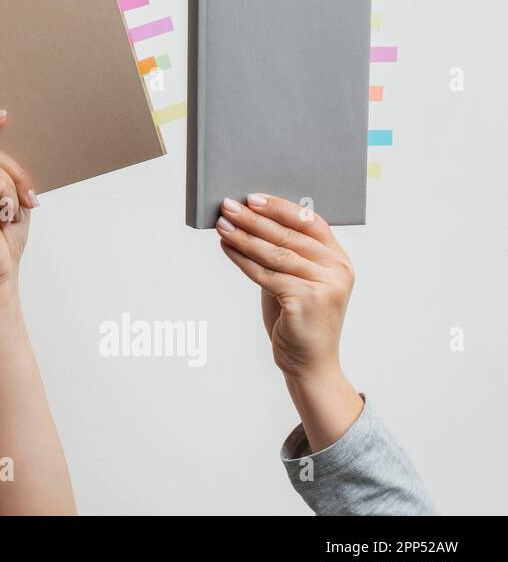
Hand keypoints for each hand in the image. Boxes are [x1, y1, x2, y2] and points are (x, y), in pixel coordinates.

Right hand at [0, 111, 39, 289]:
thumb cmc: (1, 242)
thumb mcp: (8, 197)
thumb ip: (3, 172)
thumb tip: (11, 146)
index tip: (1, 116)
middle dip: (17, 174)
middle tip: (27, 200)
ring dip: (13, 192)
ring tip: (7, 216)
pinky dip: (8, 202)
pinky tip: (2, 221)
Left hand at [216, 194, 353, 378]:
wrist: (310, 364)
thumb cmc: (298, 320)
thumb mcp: (296, 281)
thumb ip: (284, 255)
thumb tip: (249, 222)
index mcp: (339, 260)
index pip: (310, 222)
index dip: (280, 207)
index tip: (252, 197)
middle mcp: (338, 269)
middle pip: (289, 235)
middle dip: (254, 219)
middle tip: (228, 205)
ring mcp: (325, 285)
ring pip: (275, 253)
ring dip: (244, 236)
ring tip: (222, 225)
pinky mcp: (307, 300)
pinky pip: (266, 274)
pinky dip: (242, 259)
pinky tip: (227, 248)